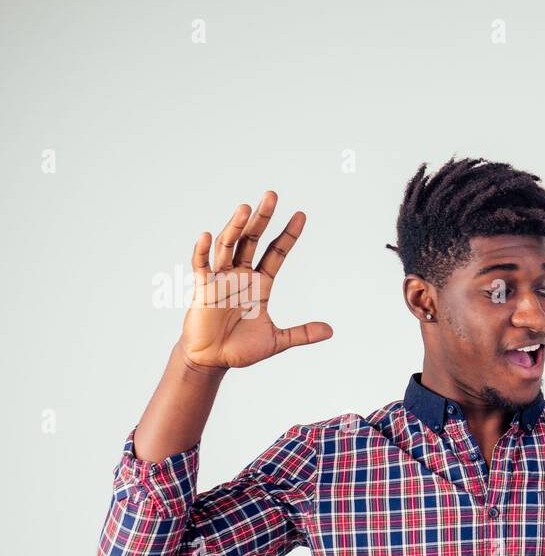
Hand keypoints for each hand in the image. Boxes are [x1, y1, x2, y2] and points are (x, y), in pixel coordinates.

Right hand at [180, 191, 332, 370]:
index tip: (301, 215)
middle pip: (252, 240)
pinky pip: (201, 266)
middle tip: (272, 195)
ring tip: (246, 209)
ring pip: (228, 246)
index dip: (288, 235)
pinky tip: (208, 236)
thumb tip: (330, 330)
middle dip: (262, 219)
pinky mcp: (202, 288)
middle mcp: (241, 275)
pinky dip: (203, 251)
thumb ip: (302, 333)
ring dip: (236, 228)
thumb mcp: (276, 340)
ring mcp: (220, 279)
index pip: (276, 253)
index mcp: (260, 284)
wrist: (212, 360)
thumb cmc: (241, 348)